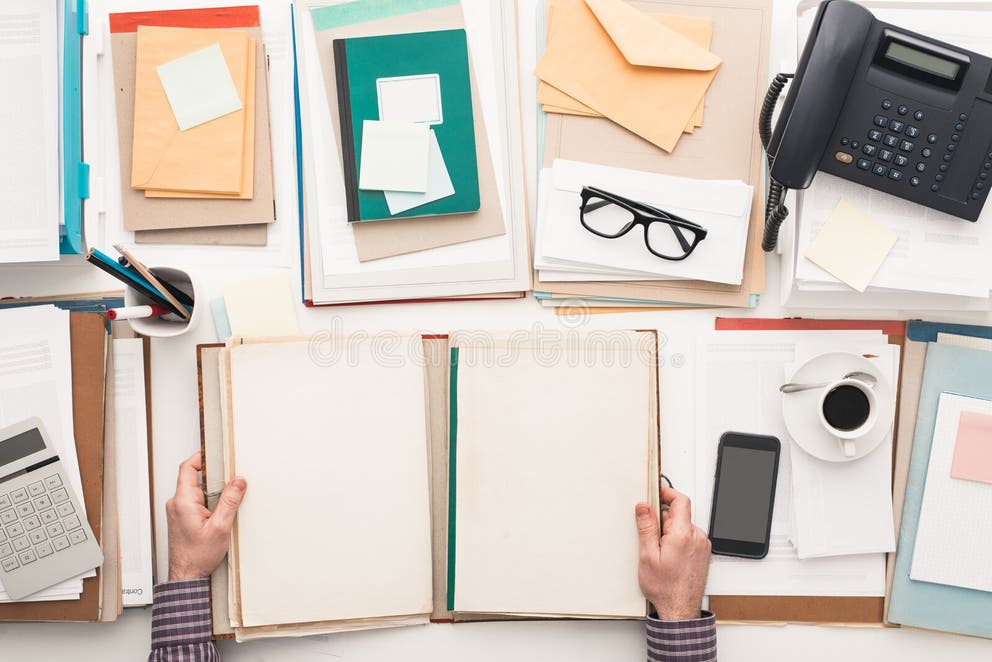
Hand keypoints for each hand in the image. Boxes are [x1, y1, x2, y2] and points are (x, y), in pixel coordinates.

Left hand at [166, 452, 246, 580]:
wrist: (187, 576)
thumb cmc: (197, 557)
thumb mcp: (220, 527)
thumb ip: (229, 501)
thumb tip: (238, 481)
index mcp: (183, 501)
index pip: (188, 468)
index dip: (201, 456)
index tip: (215, 452)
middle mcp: (176, 504)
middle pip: (193, 477)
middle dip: (213, 476)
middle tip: (229, 478)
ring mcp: (178, 511)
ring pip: (196, 490)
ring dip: (212, 491)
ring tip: (226, 501)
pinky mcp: (182, 518)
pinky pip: (195, 501)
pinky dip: (208, 501)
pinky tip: (219, 512)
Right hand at [635, 487, 710, 620]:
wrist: (680, 609)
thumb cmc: (665, 588)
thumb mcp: (647, 556)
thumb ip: (646, 527)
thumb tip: (644, 507)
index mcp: (683, 534)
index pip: (680, 500)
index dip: (666, 493)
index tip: (656, 494)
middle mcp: (697, 537)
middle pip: (679, 514)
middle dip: (663, 519)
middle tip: (651, 535)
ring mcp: (702, 545)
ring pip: (683, 526)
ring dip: (670, 532)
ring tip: (660, 552)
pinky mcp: (703, 553)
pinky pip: (689, 537)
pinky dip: (678, 540)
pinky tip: (669, 557)